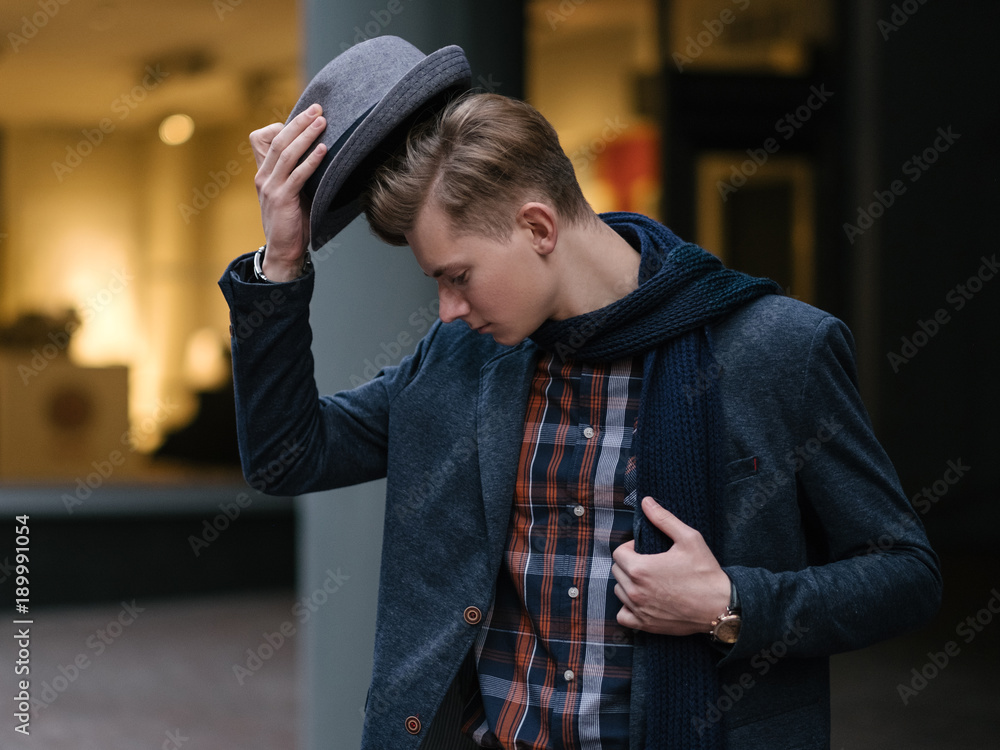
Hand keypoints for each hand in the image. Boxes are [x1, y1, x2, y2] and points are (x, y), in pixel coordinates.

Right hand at [250, 103, 327, 280]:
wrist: (283, 251)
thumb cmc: (293, 222)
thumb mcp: (292, 193)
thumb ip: (298, 175)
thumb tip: (320, 153)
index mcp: (264, 173)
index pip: (267, 139)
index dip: (286, 125)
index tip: (307, 115)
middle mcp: (263, 176)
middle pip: (279, 140)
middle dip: (299, 122)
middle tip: (318, 108)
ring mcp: (270, 187)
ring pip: (286, 153)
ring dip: (306, 135)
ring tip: (322, 122)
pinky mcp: (281, 199)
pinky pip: (297, 175)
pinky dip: (311, 161)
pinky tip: (323, 150)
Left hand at [611, 496, 730, 634]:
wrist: (721, 605)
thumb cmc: (705, 572)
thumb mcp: (689, 538)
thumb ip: (664, 519)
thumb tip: (646, 502)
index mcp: (641, 568)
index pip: (618, 553)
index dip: (630, 548)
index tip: (644, 550)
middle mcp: (635, 591)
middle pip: (617, 571)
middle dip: (629, 564)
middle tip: (649, 563)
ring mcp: (639, 610)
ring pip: (619, 591)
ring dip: (628, 584)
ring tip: (648, 580)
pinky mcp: (646, 625)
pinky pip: (623, 616)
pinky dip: (628, 608)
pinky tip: (642, 601)